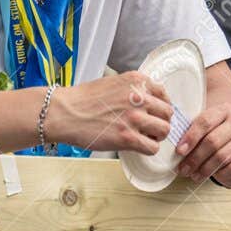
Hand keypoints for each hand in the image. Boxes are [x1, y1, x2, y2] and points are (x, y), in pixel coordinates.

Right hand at [49, 71, 173, 154]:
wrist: (62, 112)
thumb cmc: (83, 99)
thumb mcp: (114, 83)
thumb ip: (134, 89)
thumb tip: (151, 101)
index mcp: (137, 81)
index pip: (164, 94)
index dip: (161, 106)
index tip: (155, 113)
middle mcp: (139, 97)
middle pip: (168, 113)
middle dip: (161, 121)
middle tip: (150, 127)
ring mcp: (134, 117)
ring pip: (164, 130)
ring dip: (156, 136)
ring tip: (144, 137)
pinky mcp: (127, 137)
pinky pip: (152, 147)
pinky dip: (148, 148)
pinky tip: (138, 146)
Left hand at [174, 63, 230, 187]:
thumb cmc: (219, 135)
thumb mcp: (208, 127)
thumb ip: (192, 130)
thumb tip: (165, 141)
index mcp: (225, 110)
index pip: (205, 121)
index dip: (190, 137)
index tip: (179, 151)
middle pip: (212, 141)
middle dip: (194, 159)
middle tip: (182, 170)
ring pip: (222, 156)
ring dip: (204, 169)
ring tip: (193, 175)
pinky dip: (220, 174)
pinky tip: (214, 176)